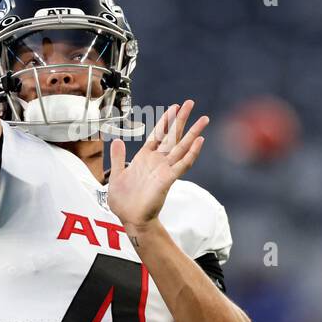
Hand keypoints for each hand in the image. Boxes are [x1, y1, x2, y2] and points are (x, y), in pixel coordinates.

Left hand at [107, 100, 208, 236]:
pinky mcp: (168, 179)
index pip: (158, 134)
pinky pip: (182, 164)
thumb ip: (119, 158)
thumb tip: (116, 140)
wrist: (130, 219)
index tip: (174, 107)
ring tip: (204, 119)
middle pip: (173, 135)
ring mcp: (164, 169)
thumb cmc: (124, 201)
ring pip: (181, 146)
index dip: (166, 120)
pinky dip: (192, 153)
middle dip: (181, 119)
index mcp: (144, 158)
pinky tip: (200, 141)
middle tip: (190, 102)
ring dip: (193, 133)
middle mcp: (157, 161)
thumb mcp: (116, 175)